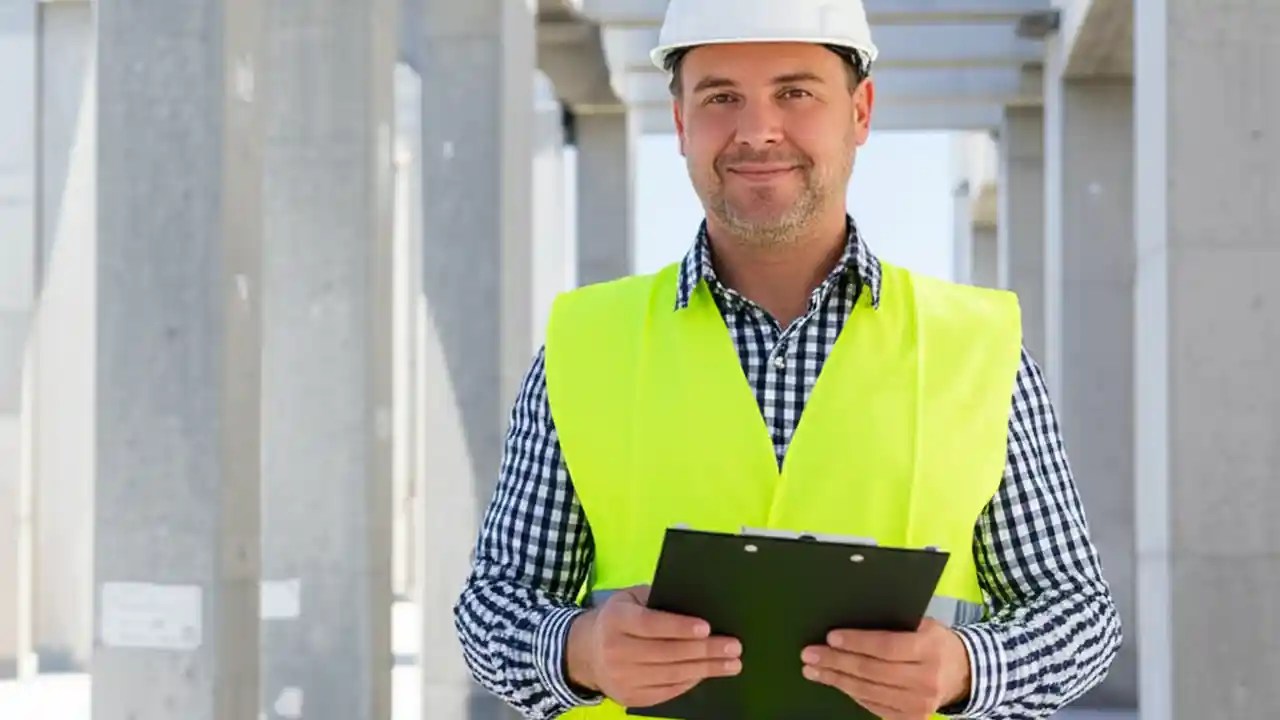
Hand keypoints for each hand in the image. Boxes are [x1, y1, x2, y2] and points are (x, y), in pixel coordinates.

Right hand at [565, 585, 742, 707]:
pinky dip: (690, 682)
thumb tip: (696, 603)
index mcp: (616, 620)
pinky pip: (667, 691)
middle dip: (704, 650)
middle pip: (666, 653)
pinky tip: (707, 673)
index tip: (706, 627)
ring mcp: (622, 678)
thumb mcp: (629, 598)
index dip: (678, 627)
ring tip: (731, 663)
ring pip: (671, 675)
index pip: (650, 625)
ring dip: (705, 669)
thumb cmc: (618, 619)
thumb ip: (656, 598)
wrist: (586, 652)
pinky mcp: (630, 698)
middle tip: (733, 646)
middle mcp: (615, 650)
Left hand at [800, 618, 970, 719]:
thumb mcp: (924, 625)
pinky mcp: (911, 718)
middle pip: (871, 671)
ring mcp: (919, 704)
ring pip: (868, 691)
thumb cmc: (936, 642)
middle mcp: (925, 679)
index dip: (856, 642)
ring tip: (813, 670)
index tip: (831, 637)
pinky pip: (873, 706)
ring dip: (836, 680)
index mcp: (929, 649)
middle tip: (810, 654)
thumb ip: (894, 624)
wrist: (963, 674)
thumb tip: (851, 619)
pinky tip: (836, 683)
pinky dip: (852, 694)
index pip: (886, 647)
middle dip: (836, 662)